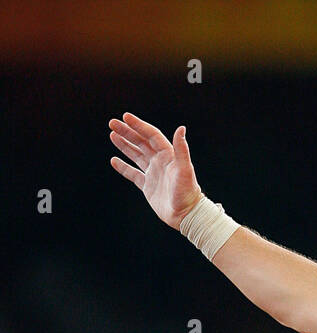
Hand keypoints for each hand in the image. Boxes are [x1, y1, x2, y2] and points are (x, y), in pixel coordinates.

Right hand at [108, 113, 201, 228]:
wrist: (186, 215)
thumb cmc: (188, 192)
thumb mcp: (185, 169)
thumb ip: (181, 149)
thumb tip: (181, 128)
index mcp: (168, 155)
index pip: (151, 135)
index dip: (138, 126)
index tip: (125, 117)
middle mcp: (160, 162)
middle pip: (141, 142)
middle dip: (127, 132)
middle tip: (112, 123)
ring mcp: (153, 174)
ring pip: (136, 155)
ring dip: (124, 145)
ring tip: (112, 135)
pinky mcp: (148, 187)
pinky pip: (133, 174)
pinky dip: (124, 167)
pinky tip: (114, 161)